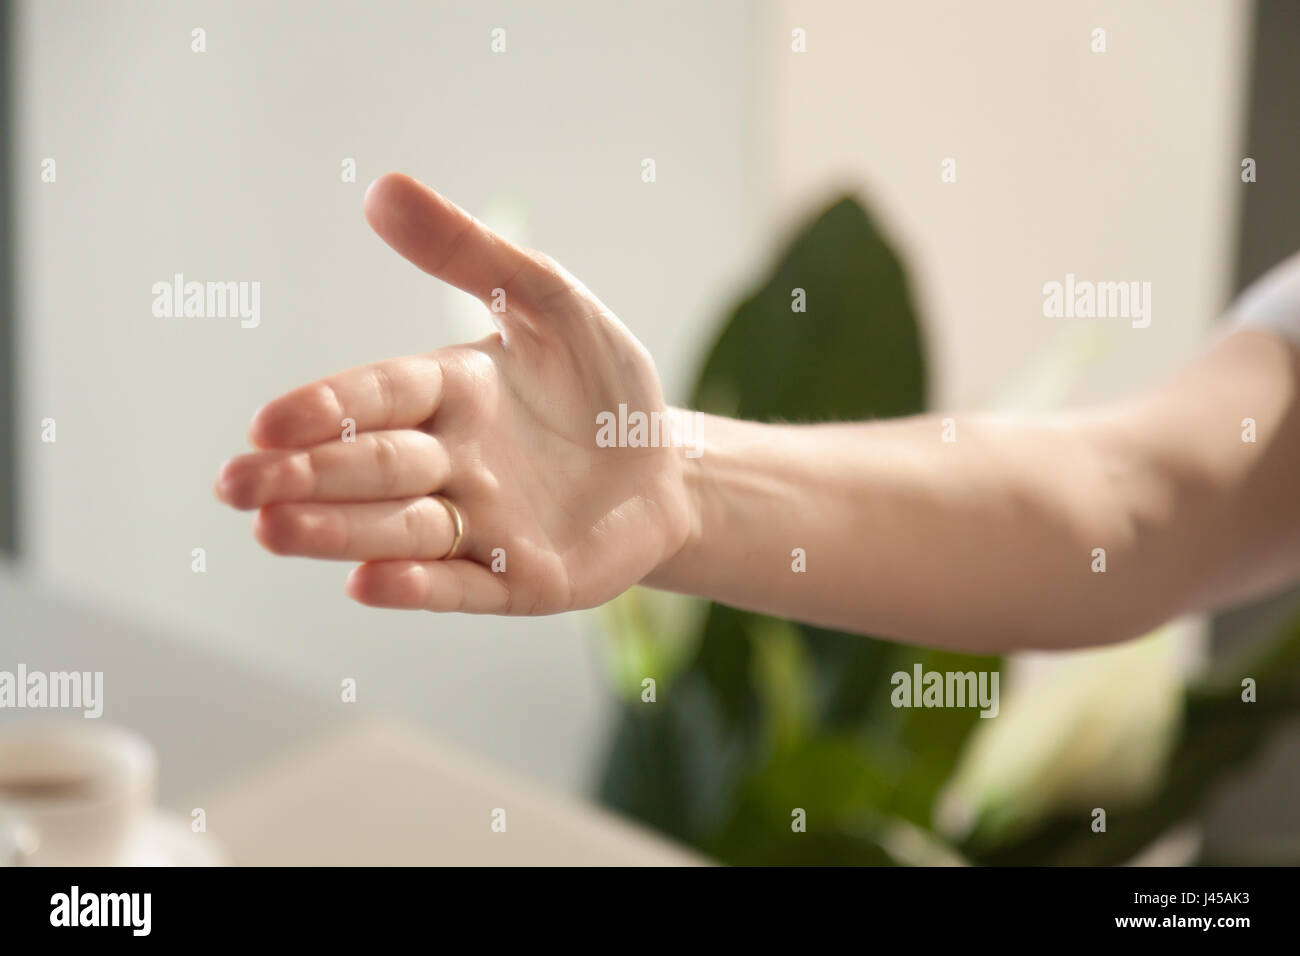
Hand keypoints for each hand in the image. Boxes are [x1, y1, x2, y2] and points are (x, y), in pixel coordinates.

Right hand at [214, 173, 693, 613]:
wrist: (668, 469)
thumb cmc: (602, 383)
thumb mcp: (552, 303)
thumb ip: (473, 254)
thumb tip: (382, 187)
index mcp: (449, 392)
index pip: (377, 397)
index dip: (326, 408)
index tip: (267, 423)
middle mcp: (450, 462)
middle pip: (371, 466)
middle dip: (304, 475)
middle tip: (236, 486)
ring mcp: (480, 526)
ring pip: (398, 528)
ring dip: (339, 531)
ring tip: (275, 530)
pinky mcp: (516, 581)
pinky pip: (462, 585)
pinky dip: (417, 584)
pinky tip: (368, 581)